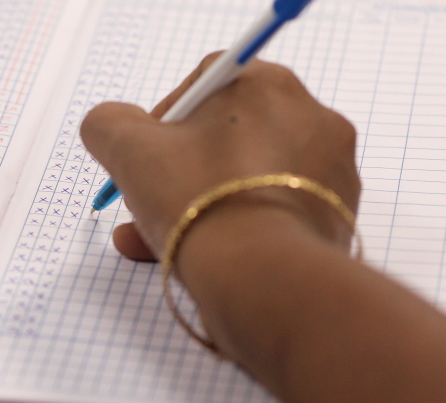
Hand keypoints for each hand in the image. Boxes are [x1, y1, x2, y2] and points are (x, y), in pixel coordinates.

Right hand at [80, 52, 359, 263]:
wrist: (260, 277)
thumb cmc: (196, 200)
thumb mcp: (126, 149)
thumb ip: (108, 123)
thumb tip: (111, 123)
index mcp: (265, 84)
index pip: (201, 88)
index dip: (161, 124)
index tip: (142, 160)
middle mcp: (309, 117)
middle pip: (225, 139)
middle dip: (178, 173)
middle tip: (148, 203)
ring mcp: (330, 171)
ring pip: (245, 181)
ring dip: (198, 206)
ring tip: (155, 241)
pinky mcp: (337, 217)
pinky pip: (271, 215)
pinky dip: (236, 229)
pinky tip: (197, 257)